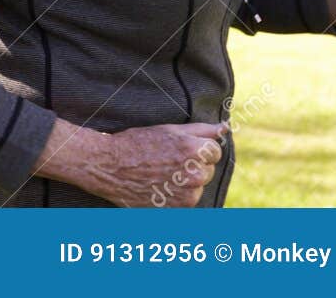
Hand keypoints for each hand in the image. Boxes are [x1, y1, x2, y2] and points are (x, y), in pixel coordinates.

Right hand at [38, 118, 227, 207]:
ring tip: (163, 173)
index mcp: (194, 149)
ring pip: (199, 185)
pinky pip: (189, 199)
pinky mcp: (178, 208)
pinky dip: (179, 194)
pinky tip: (161, 185)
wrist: (109, 167)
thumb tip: (225, 128)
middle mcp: (194, 173)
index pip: (215, 150)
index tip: (181, 148)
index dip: (198, 147)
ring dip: (188, 180)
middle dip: (194, 163)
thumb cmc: (137, 143)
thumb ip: (202, 130)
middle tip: (169, 159)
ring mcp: (187, 193)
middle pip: (208, 169)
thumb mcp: (169, 130)